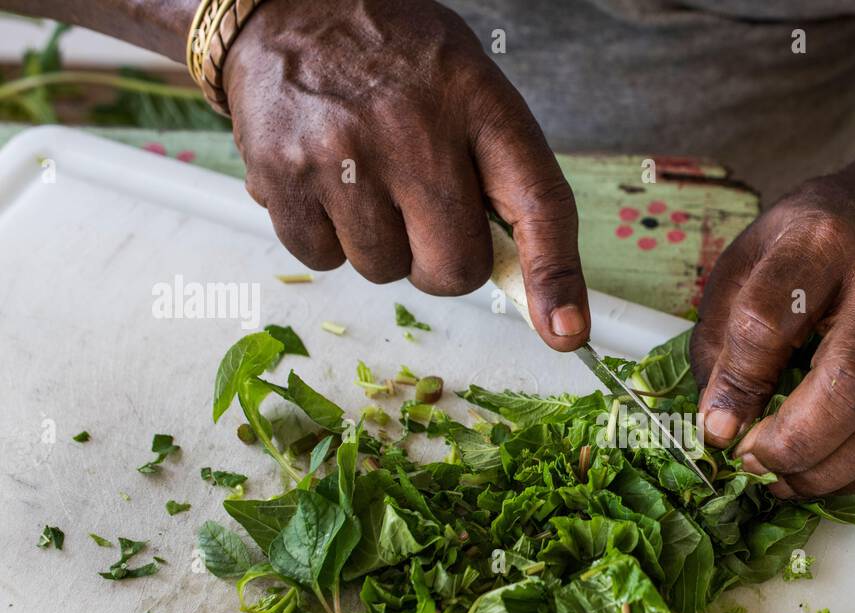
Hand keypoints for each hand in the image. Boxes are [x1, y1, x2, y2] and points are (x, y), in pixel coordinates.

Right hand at [223, 0, 588, 348]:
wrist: (292, 3)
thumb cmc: (400, 64)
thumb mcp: (473, 94)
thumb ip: (509, 187)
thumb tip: (546, 305)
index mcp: (478, 102)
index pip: (537, 203)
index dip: (555, 277)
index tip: (566, 332)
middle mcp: (412, 128)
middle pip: (454, 268)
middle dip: (444, 259)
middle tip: (424, 207)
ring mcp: (342, 154)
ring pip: (384, 270)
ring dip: (382, 244)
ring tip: (367, 176)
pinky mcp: (281, 175)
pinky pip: (322, 260)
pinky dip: (328, 237)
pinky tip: (327, 179)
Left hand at [690, 168, 854, 496]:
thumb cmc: (816, 240)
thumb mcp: (750, 259)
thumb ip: (723, 338)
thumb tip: (719, 424)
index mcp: (822, 242)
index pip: (771, 319)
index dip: (738, 383)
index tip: (717, 428)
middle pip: (851, 379)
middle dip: (794, 441)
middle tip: (754, 464)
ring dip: (830, 470)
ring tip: (784, 480)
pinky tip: (825, 475)